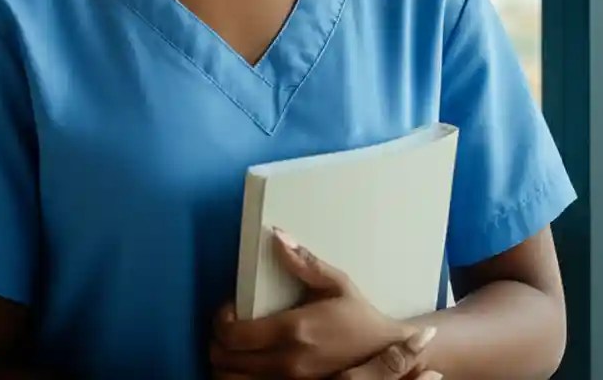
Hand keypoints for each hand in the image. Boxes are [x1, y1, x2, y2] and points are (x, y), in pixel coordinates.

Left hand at [210, 228, 422, 378]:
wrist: (386, 354)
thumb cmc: (360, 318)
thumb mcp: (337, 284)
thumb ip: (305, 263)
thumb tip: (278, 238)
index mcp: (293, 330)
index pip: (232, 334)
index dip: (220, 320)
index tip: (229, 309)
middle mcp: (287, 361)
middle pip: (224, 359)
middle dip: (217, 341)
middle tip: (228, 327)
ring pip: (232, 379)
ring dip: (225, 363)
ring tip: (234, 347)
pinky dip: (241, 376)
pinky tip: (248, 363)